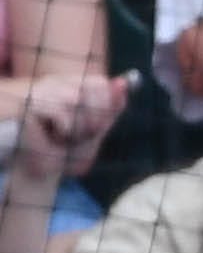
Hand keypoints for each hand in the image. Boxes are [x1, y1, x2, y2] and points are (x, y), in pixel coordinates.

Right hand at [4, 69, 130, 185]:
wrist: (42, 169)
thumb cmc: (69, 150)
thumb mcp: (97, 129)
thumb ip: (111, 107)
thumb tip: (123, 83)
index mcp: (72, 87)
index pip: (100, 84)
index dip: (106, 106)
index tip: (95, 126)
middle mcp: (57, 83)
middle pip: (92, 89)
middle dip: (95, 120)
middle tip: (79, 135)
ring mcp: (43, 90)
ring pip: (77, 99)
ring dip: (79, 127)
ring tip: (65, 136)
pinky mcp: (31, 102)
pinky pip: (63, 113)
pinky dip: (65, 131)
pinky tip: (53, 135)